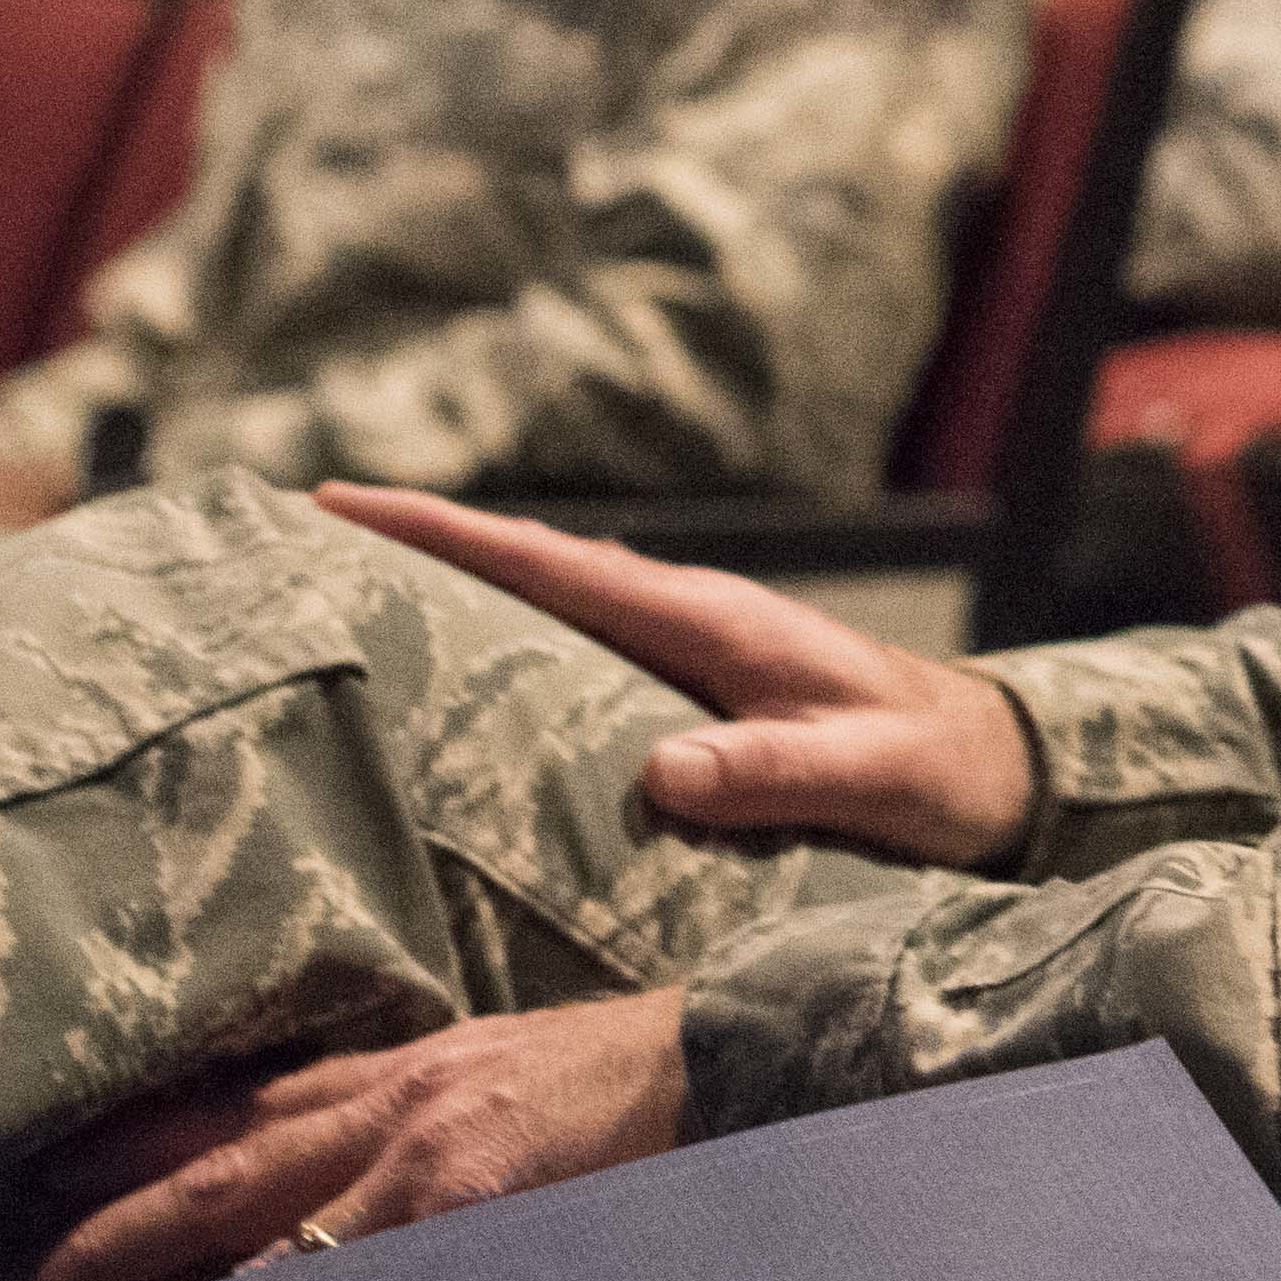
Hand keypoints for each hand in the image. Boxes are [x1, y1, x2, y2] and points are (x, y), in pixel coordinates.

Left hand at [2, 993, 686, 1280]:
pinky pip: (345, 1267)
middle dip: (108, 1230)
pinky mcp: (459, 1191)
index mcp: (414, 1069)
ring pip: (255, 1213)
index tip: (56, 1177)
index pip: (250, 1105)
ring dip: (158, 1275)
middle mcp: (395, 1098)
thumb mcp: (524, 1069)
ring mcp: (420, 1146)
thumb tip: (381, 1197)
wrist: (747, 1047)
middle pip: (217, 1167)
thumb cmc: (648, 1076)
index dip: (146, 1142)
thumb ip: (442, 1113)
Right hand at [319, 481, 1042, 865]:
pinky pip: (566, 662)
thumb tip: (664, 772)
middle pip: (522, 572)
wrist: (996, 773)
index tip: (338, 504)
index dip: (445, 534)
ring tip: (326, 603)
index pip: (554, 563)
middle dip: (412, 550)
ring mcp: (680, 657)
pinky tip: (439, 688)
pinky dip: (496, 652)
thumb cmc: (939, 771)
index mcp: (709, 622)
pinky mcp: (684, 699)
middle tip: (285, 544)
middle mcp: (682, 621)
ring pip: (538, 613)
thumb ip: (779, 773)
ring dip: (444, 600)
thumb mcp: (870, 776)